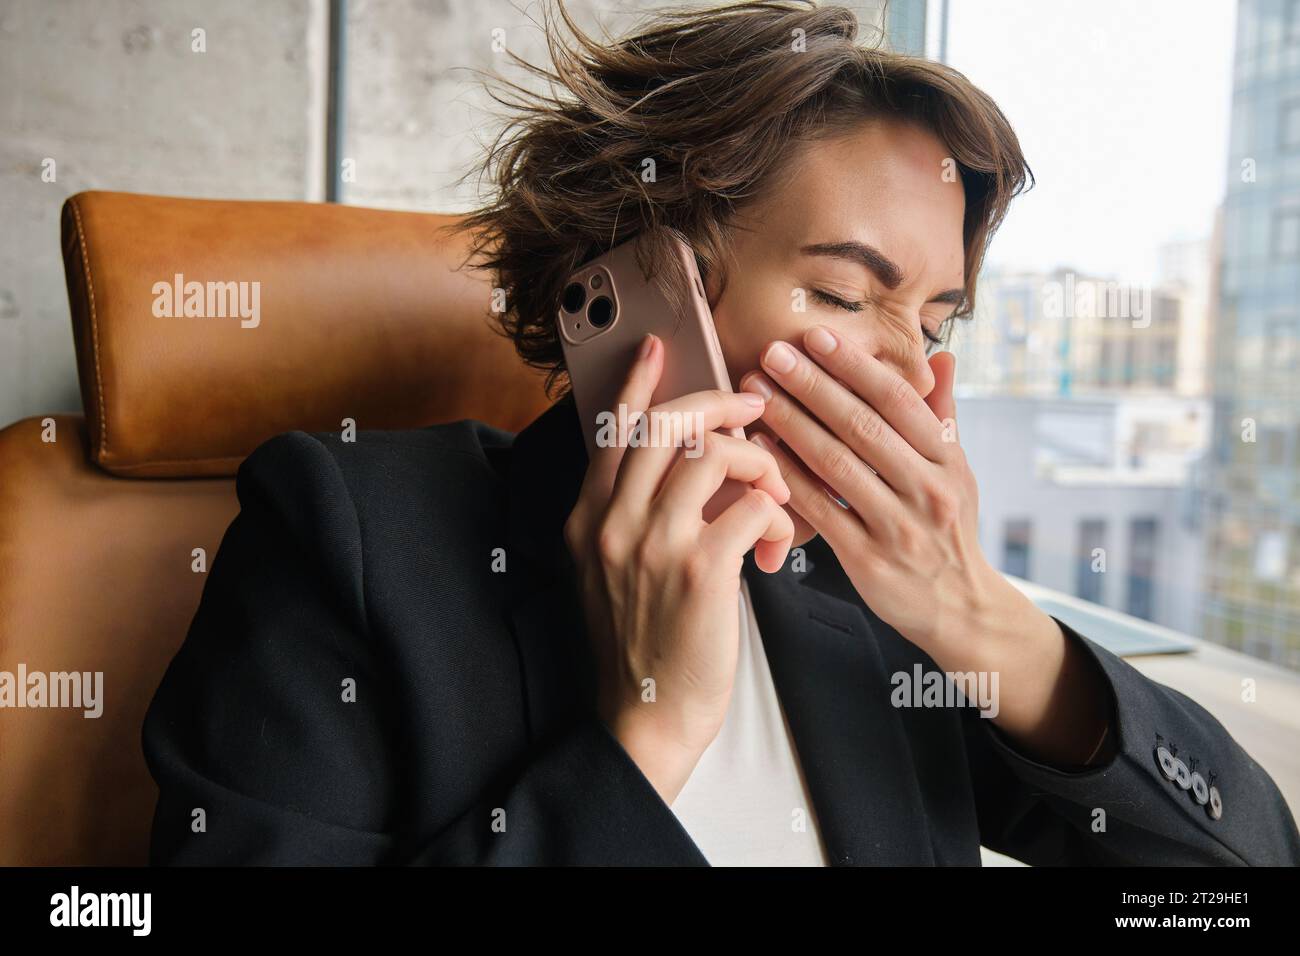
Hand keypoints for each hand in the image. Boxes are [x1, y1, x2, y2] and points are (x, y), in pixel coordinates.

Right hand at [563, 333, 794, 802]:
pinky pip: (752, 505)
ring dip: (757, 464)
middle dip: (719, 407)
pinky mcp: (700, 571)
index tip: (659, 349)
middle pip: (668, 427)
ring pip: (715, 455)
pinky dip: (776, 513)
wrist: (646, 714)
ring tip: (771, 492)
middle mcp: (611, 523)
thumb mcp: (610, 572)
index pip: (612, 431)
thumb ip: (628, 517)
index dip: (639, 385)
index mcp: (587, 519)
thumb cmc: (641, 643)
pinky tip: (776, 542)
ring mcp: (653, 544)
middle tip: (751, 410)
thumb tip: (678, 466)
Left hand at [740, 326, 1112, 766]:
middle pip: (863, 427)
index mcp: (947, 461)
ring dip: (792, 424)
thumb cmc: (947, 530)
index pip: (899, 401)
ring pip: (837, 465)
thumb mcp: (957, 472)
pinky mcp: (869, 560)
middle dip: (813, 386)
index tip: (817, 337)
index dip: (855, 366)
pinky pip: (820, 510)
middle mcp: (927, 490)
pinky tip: (761, 451)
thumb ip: (942, 415)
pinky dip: (788, 477)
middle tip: (773, 354)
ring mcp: (898, 527)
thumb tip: (941, 356)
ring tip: (758, 394)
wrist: (960, 608)